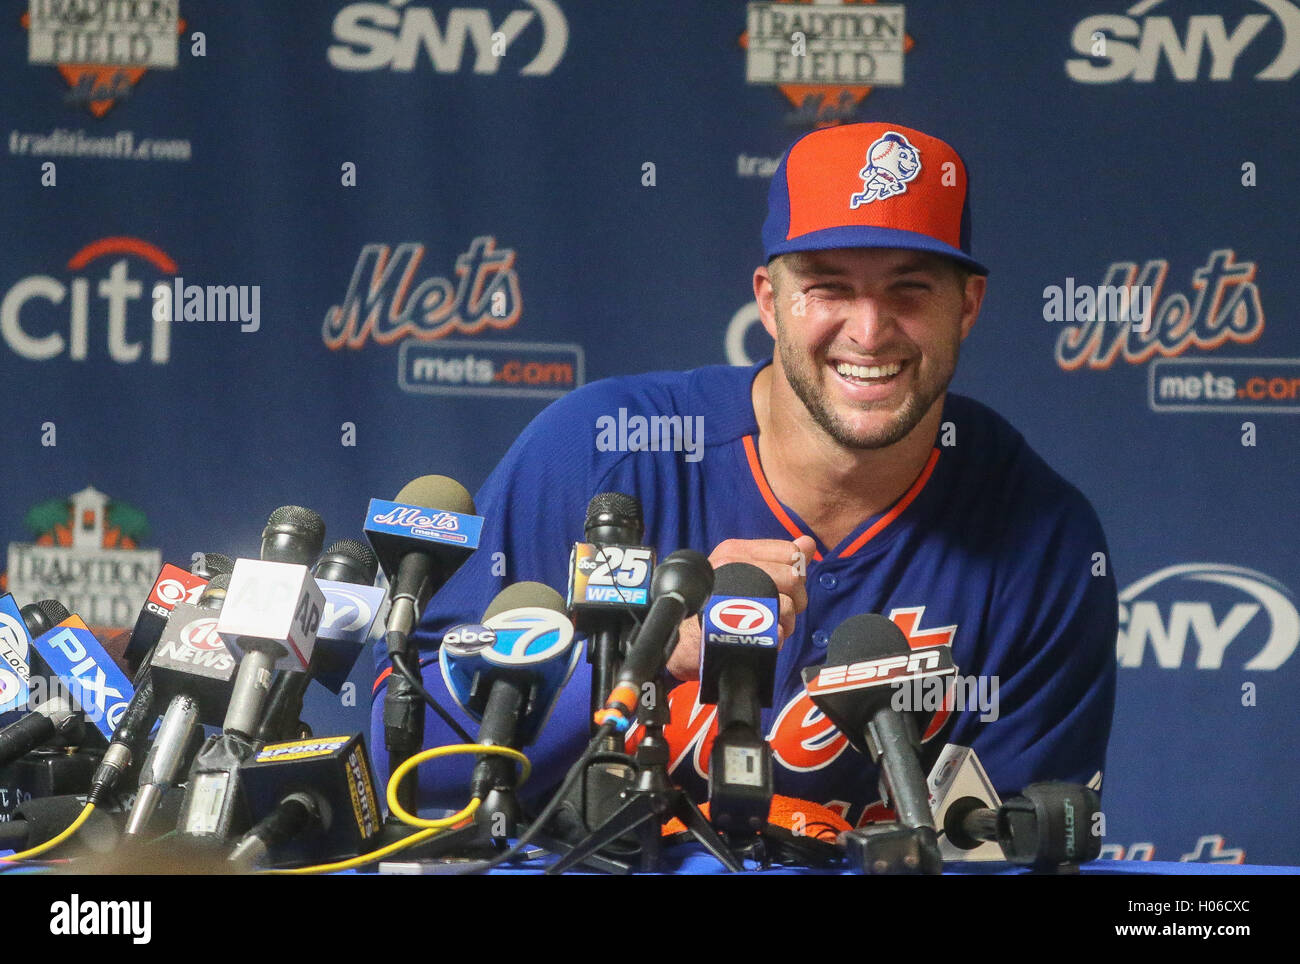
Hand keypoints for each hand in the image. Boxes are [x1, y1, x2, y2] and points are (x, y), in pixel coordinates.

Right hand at [666, 535, 815, 680]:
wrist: (684, 641)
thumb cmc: (716, 604)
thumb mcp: (744, 570)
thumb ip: (778, 557)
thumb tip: (807, 542)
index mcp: (734, 551)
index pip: (790, 552)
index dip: (795, 572)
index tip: (782, 586)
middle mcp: (733, 569)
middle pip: (794, 578)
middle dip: (795, 599)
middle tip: (776, 609)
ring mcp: (733, 597)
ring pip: (789, 606)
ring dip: (785, 623)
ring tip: (765, 625)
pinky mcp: (736, 627)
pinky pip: (777, 632)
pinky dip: (775, 639)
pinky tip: (759, 638)